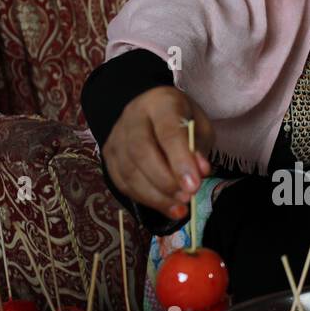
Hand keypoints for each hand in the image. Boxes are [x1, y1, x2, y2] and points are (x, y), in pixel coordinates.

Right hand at [101, 86, 213, 218]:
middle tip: (186, 197)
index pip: (167, 132)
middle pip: (141, 151)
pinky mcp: (109, 158)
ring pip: (129, 171)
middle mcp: (132, 117)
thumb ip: (199, 148)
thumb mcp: (199, 127)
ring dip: (156, 195)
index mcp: (160, 103)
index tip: (194, 186)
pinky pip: (123, 183)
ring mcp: (116, 138)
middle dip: (165, 181)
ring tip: (179, 207)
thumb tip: (200, 173)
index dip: (180, 161)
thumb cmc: (181, 120)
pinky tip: (166, 207)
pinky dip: (145, 199)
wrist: (151, 112)